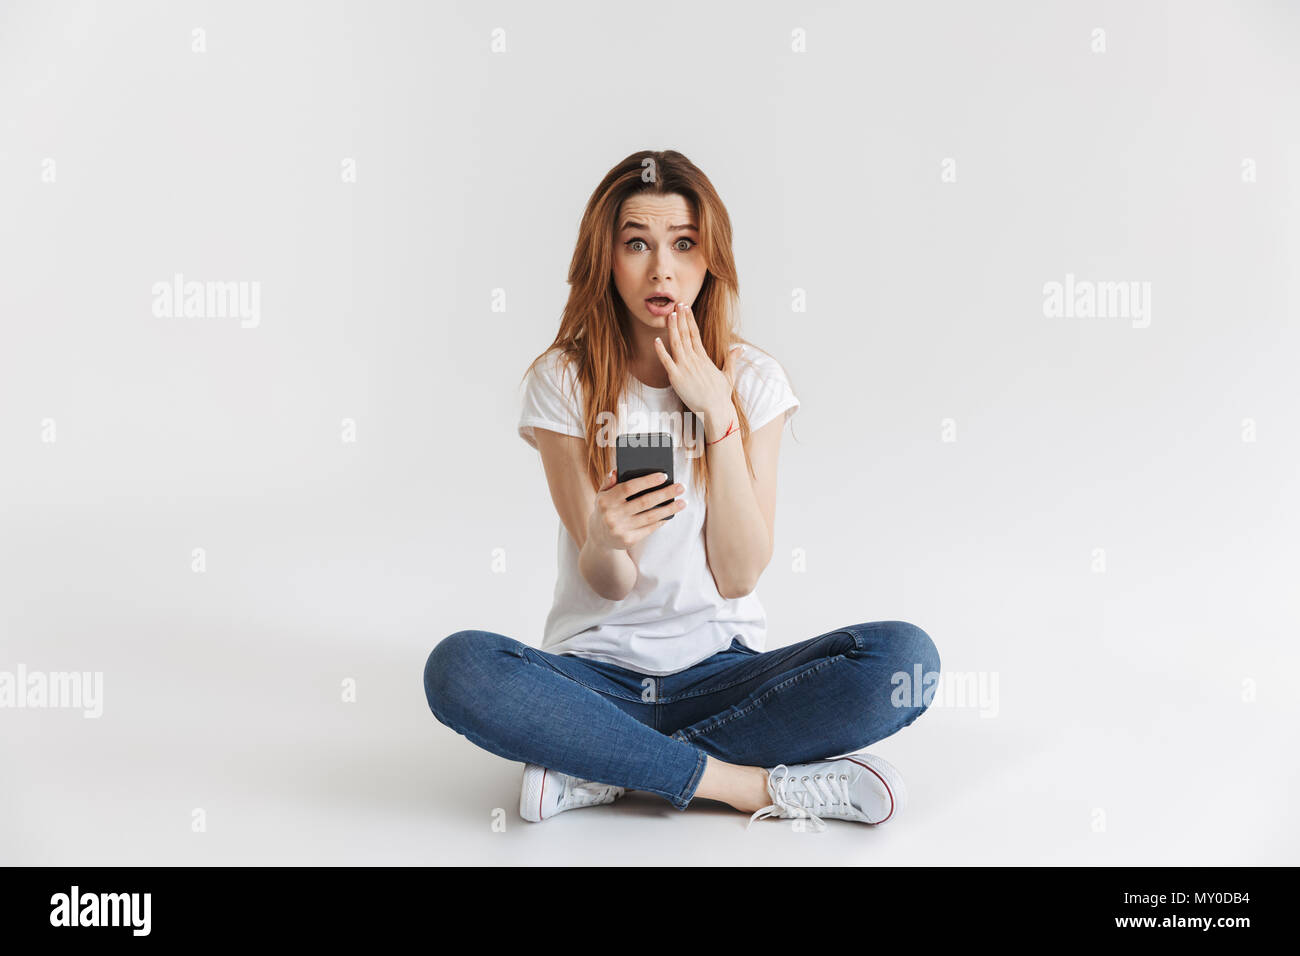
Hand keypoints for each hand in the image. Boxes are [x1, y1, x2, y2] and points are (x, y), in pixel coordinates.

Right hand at [587, 469, 685, 550]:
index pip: (629, 488)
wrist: (599, 537)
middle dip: (665, 494)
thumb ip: (609, 483)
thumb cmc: (605, 510)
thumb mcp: (602, 494)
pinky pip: (650, 528)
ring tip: (683, 502)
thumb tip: (616, 471)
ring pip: (650, 516)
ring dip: (669, 509)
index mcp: (606, 500)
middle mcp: (613, 515)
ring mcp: (621, 529)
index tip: (664, 476)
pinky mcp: (629, 540)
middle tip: (681, 487)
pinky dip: (661, 520)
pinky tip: (671, 514)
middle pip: (644, 502)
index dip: (647, 481)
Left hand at [652, 302, 741, 419]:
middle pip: (685, 334)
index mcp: (704, 358)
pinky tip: (656, 340)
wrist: (716, 409)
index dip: (689, 320)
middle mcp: (694, 360)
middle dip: (681, 318)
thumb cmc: (720, 396)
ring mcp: (685, 368)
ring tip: (669, 314)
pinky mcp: (677, 377)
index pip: (695, 334)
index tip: (686, 308)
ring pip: (676, 343)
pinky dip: (661, 350)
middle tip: (677, 304)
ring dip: (672, 328)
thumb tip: (739, 349)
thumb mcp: (728, 375)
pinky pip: (667, 361)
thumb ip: (731, 360)